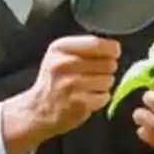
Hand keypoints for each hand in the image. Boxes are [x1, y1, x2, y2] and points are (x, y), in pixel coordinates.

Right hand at [1, 35, 119, 153]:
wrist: (38, 110)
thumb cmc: (54, 80)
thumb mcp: (60, 54)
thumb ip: (84, 47)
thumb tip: (114, 48)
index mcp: (60, 48)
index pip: (96, 43)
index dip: (111, 49)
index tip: (114, 53)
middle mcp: (63, 65)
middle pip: (107, 63)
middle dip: (108, 69)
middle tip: (97, 73)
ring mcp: (71, 85)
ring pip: (108, 80)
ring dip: (104, 85)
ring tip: (90, 87)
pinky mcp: (78, 103)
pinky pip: (104, 97)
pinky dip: (101, 98)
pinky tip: (88, 98)